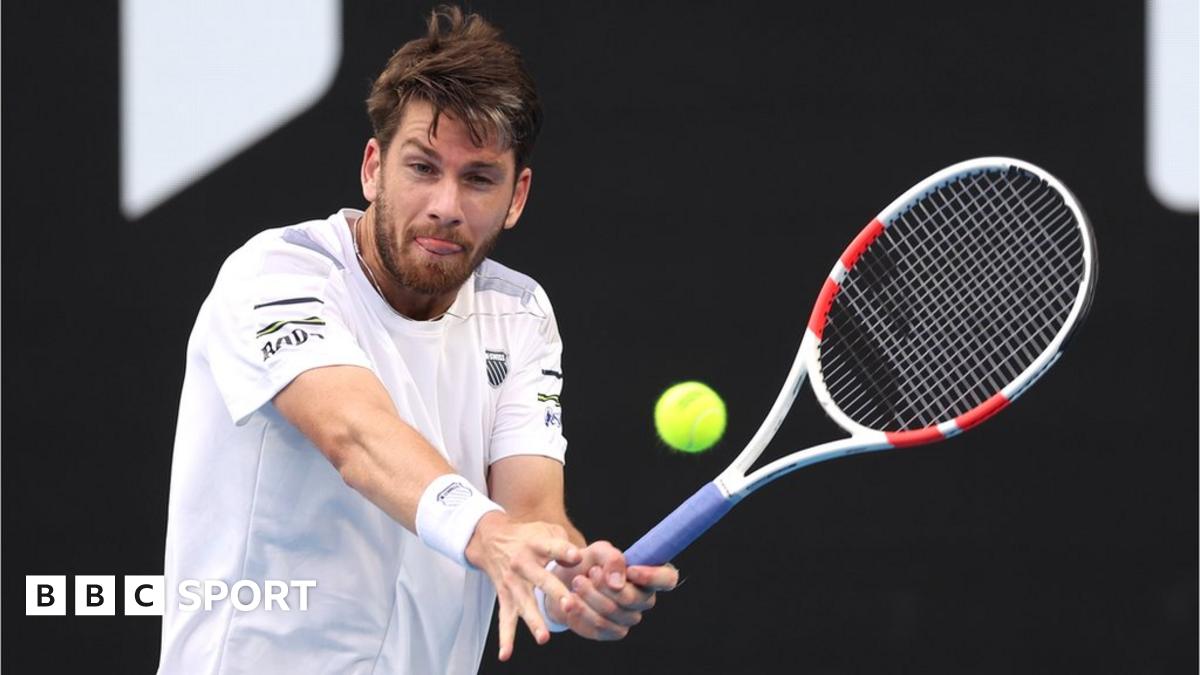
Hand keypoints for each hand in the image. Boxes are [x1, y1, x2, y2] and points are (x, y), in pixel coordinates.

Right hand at [465, 511, 582, 660]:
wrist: (491, 539)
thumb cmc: (529, 537)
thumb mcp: (547, 531)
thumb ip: (564, 545)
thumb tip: (579, 561)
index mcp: (536, 544)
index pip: (552, 546)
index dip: (565, 551)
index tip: (576, 556)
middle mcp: (522, 564)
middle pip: (541, 579)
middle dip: (555, 593)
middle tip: (569, 605)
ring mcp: (512, 582)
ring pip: (524, 603)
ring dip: (534, 621)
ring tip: (544, 637)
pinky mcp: (504, 596)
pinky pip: (505, 619)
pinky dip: (505, 638)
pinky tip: (506, 654)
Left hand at [547, 540, 679, 639]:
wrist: (565, 582)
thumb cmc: (590, 563)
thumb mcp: (598, 551)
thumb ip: (612, 559)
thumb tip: (619, 583)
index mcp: (648, 575)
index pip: (668, 578)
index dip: (653, 577)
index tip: (631, 570)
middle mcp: (644, 599)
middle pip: (634, 599)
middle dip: (605, 585)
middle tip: (589, 572)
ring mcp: (630, 618)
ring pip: (613, 612)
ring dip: (590, 596)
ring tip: (577, 582)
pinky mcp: (612, 632)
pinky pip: (600, 626)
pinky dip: (582, 611)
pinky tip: (570, 600)